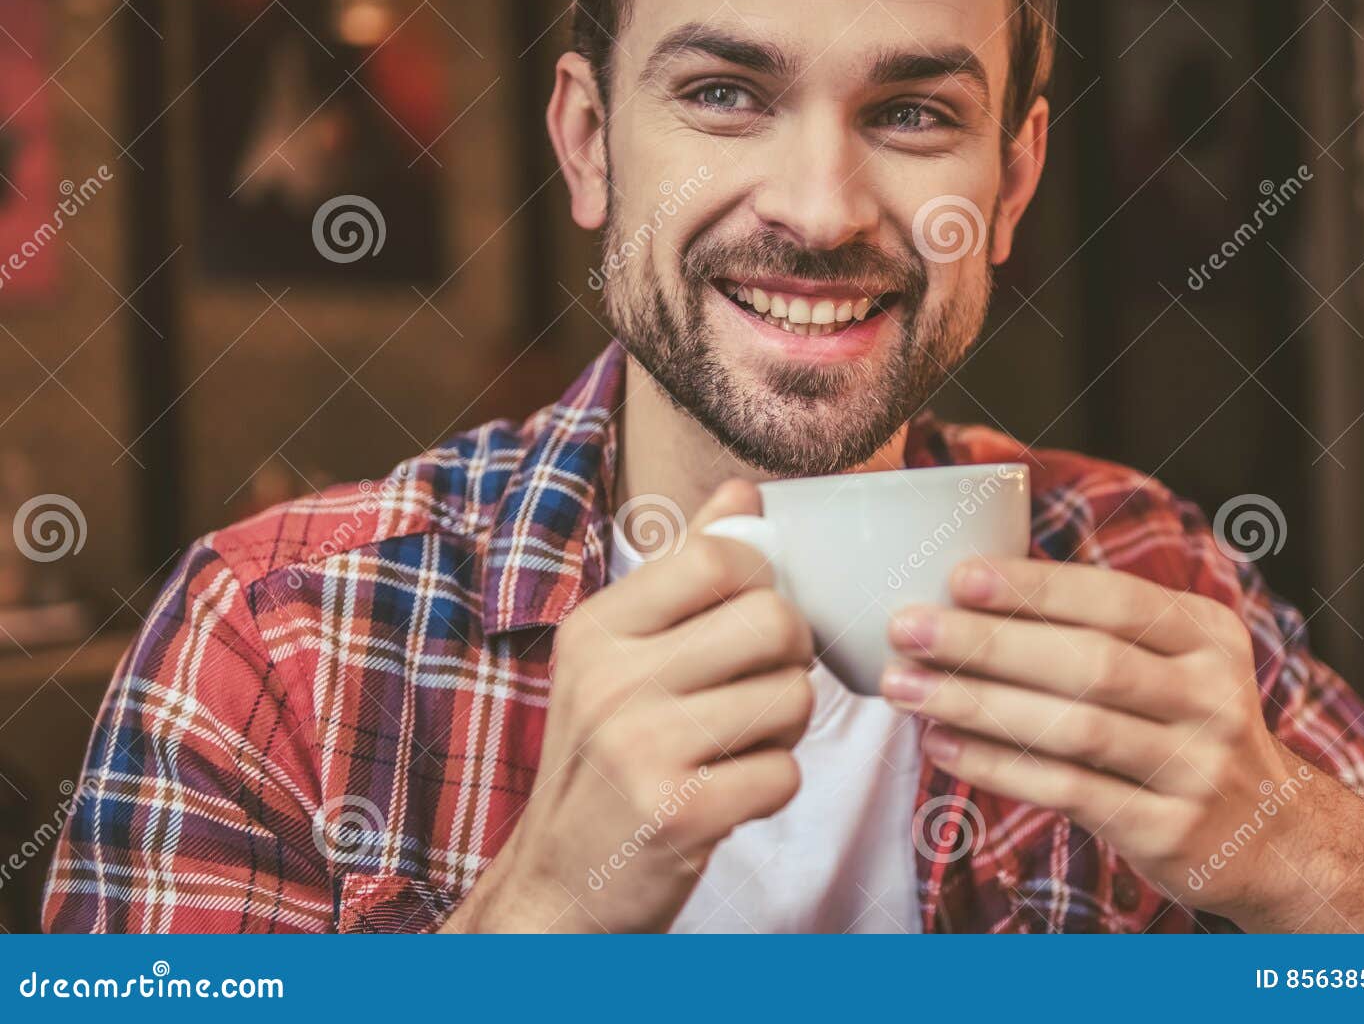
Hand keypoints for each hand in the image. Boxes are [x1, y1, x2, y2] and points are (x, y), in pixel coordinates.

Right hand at [445, 480, 812, 932]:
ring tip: (742, 743)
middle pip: (774, 620)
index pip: (719, 555)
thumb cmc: (605, 758)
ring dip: (787, 727)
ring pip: (792, 696)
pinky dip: (774, 786)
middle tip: (761, 683)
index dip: (763, 581)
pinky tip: (732, 792)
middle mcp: (612, 679)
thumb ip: (684, 571)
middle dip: (791, 656)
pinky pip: (785, 773)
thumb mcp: (620, 656)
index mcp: (598, 628)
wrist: (560, 882)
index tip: (751, 615)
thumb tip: (742, 491)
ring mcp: (643, 748)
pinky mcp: (680, 814)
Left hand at [880, 556, 1302, 917]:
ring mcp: (1196, 768)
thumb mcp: (1176, 661)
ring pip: (1073, 729)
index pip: (1116, 599)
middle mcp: (1212, 697)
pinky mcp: (1169, 831)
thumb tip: (973, 578)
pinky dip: (997, 766)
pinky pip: (1067, 790)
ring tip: (905, 687)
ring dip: (977, 704)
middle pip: (1090, 663)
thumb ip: (1101, 624)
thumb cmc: (1184, 725)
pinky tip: (942, 745)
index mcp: (1208, 635)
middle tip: (907, 628)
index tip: (959, 576)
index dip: (1036, 587)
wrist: (1271, 836)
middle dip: (988, 643)